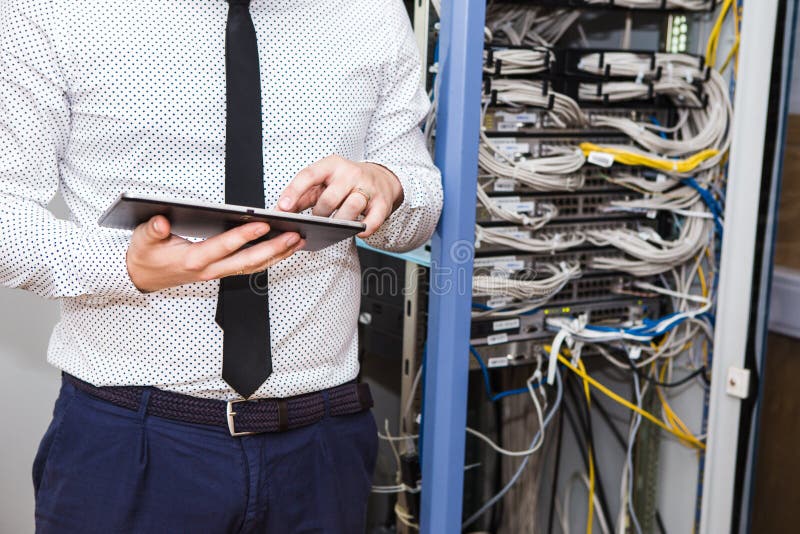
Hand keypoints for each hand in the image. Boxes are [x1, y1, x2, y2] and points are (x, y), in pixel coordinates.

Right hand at [126, 215, 304, 292]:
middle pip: (247, 261)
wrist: (142, 276)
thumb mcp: (143, 239)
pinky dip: (268, 258)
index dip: (244, 236)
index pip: (223, 246)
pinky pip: (249, 267)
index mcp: (192, 260)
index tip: (263, 224)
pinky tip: (282, 247)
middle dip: (273, 249)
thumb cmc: (145, 255)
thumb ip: (153, 230)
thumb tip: (161, 222)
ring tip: (297, 240)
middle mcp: (209, 270)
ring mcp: (217, 273)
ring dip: (277, 255)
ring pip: (253, 266)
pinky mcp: (221, 272)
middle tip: (294, 235)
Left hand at [277, 155, 403, 237]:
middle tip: (318, 221)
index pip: (309, 175)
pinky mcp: (382, 203)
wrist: (381, 178)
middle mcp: (350, 173)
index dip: (294, 192)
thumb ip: (302, 196)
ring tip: (337, 226)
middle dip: (320, 214)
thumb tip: (280, 212)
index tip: (282, 208)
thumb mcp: (323, 182)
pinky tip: (358, 232)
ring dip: (340, 221)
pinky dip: (364, 229)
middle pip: (329, 198)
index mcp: (331, 165)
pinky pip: (373, 220)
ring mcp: (368, 187)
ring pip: (351, 207)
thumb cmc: (346, 183)